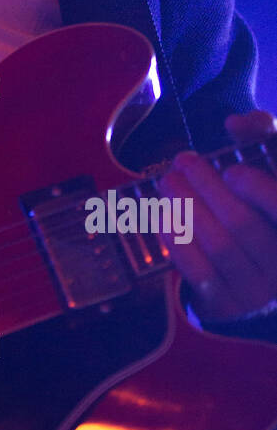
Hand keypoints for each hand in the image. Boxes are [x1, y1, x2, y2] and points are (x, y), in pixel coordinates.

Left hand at [158, 111, 276, 323]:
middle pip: (244, 225)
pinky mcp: (228, 306)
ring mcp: (257, 291)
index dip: (260, 191)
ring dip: (186, 209)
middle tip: (183, 162)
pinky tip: (163, 217)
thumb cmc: (262, 206)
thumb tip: (235, 122)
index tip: (231, 170)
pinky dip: (177, 242)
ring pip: (219, 247)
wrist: (255, 273)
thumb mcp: (270, 167)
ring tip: (166, 182)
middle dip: (208, 189)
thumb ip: (263, 135)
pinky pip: (199, 273)